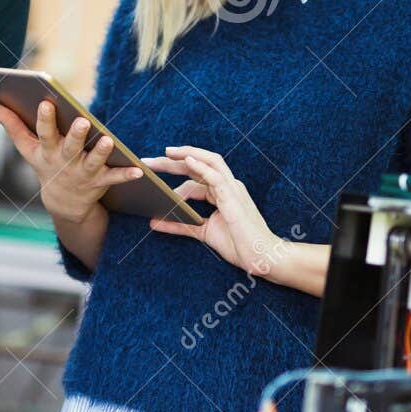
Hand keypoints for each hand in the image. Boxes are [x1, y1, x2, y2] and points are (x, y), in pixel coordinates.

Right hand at [0, 101, 140, 223]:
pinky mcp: (100, 182)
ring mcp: (83, 173)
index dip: (44, 119)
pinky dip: (126, 175)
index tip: (46, 102)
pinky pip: (114, 178)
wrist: (63, 203)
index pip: (43, 133)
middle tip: (82, 121)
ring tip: (107, 140)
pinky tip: (138, 170)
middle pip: (69, 147)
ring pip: (93, 162)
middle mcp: (65, 162)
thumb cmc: (46, 165)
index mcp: (47, 151)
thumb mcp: (28, 149)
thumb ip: (12, 126)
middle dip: (75, 135)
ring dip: (100, 152)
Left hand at [145, 146, 283, 277]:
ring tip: (165, 154)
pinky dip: (201, 167)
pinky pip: (216, 177)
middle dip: (173, 160)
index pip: (195, 174)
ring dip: (186, 156)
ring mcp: (232, 189)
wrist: (262, 257)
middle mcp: (227, 185)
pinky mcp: (233, 198)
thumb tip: (153, 221)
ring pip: (209, 162)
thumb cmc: (239, 244)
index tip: (151, 172)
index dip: (174, 171)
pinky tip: (186, 161)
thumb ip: (180, 225)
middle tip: (147, 161)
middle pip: (199, 163)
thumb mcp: (203, 232)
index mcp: (222, 191)